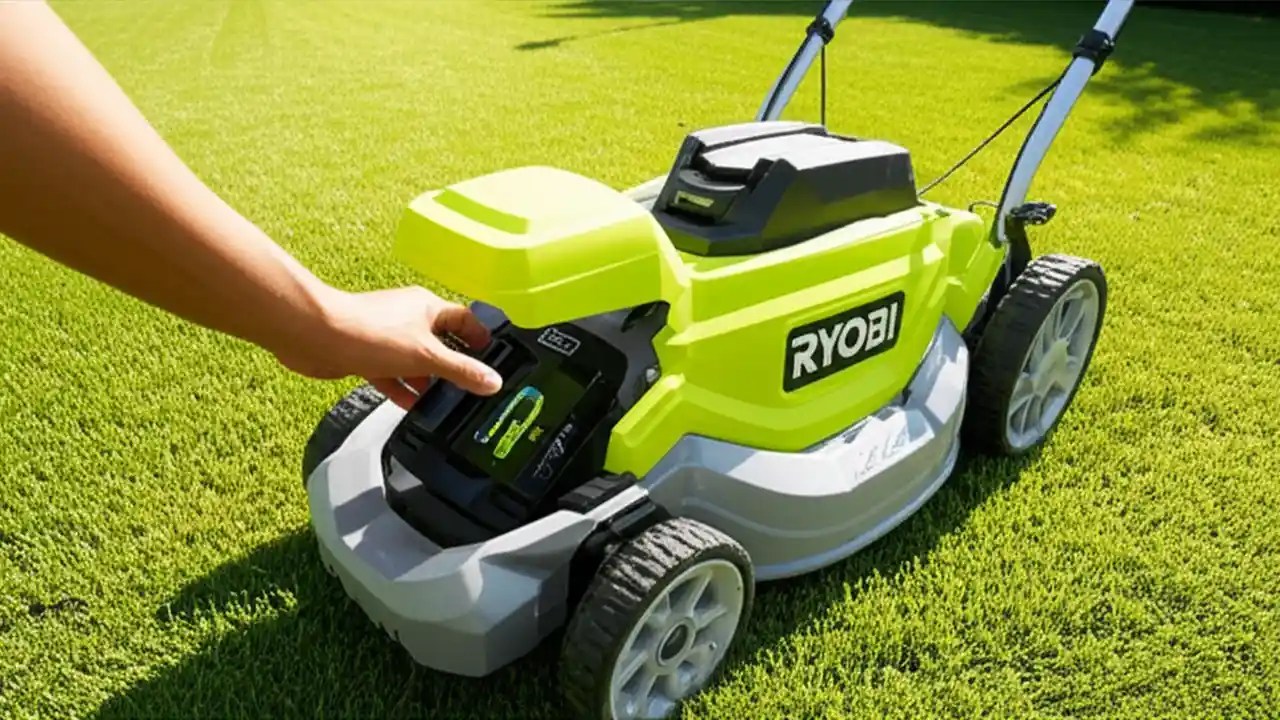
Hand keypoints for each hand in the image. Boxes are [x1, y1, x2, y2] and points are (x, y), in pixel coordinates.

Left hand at [275, 286, 503, 408]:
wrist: (316, 336)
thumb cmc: (370, 333)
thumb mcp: (426, 356)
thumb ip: (460, 371)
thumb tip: (492, 382)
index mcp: (428, 308)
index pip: (465, 320)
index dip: (480, 338)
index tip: (493, 358)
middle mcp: (409, 319)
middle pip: (440, 343)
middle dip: (454, 366)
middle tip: (471, 389)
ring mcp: (387, 337)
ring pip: (415, 362)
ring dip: (427, 381)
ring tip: (445, 404)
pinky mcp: (367, 355)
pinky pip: (392, 374)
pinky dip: (402, 389)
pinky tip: (412, 407)